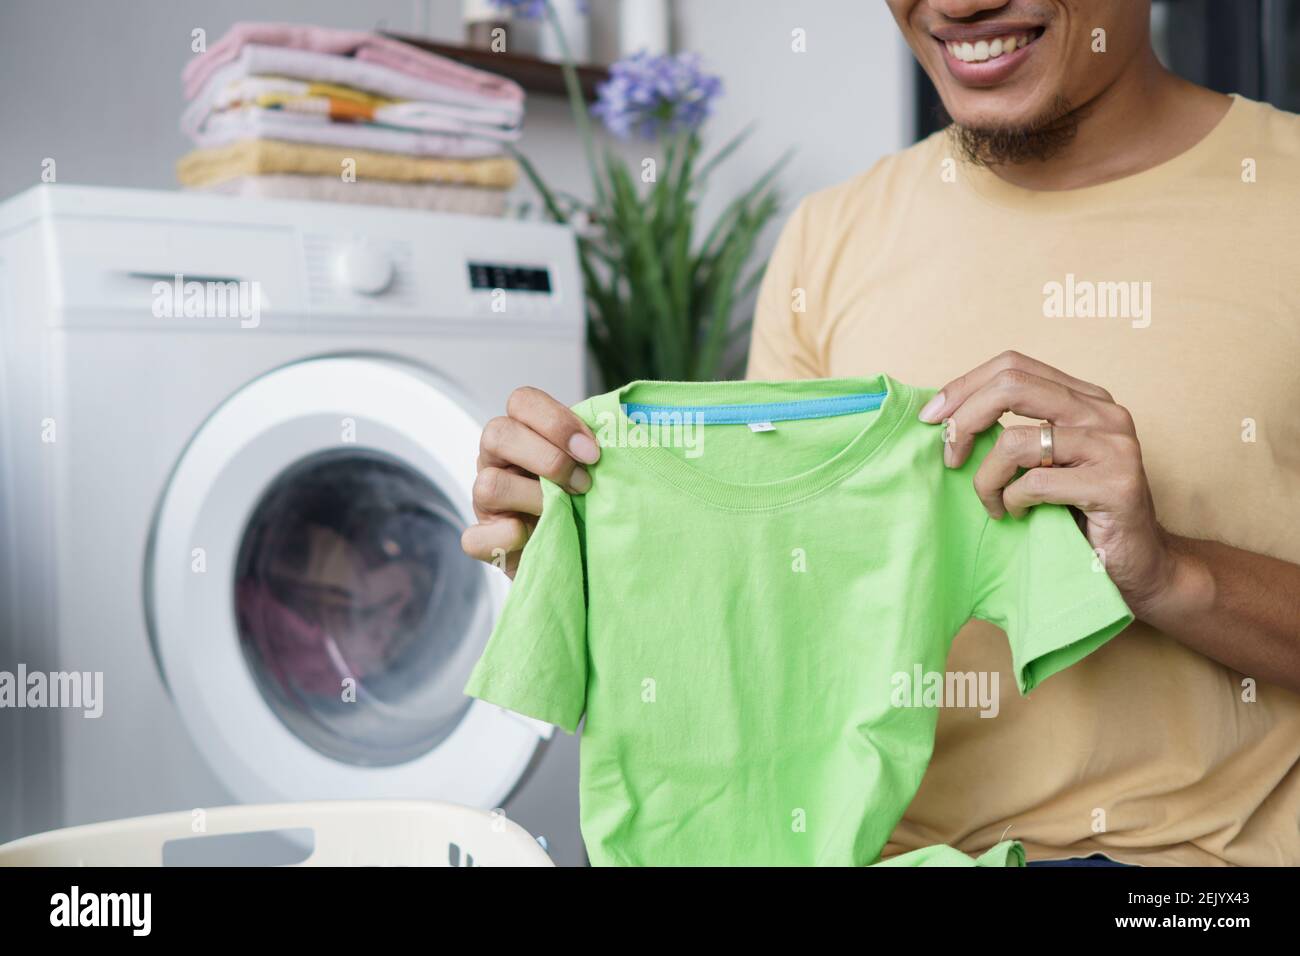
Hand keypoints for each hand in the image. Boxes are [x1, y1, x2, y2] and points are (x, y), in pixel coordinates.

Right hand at [460, 386, 600, 577]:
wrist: (577, 551)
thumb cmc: (582, 501)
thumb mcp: (590, 467)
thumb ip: (594, 446)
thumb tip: (621, 431)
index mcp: (522, 433)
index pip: (522, 402)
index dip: (557, 422)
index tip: (593, 452)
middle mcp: (496, 460)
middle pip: (498, 434)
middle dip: (549, 459)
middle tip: (583, 482)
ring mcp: (484, 501)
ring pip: (488, 485)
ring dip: (535, 498)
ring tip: (563, 511)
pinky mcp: (483, 540)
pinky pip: (477, 538)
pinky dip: (509, 538)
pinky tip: (534, 537)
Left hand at [919, 351, 1175, 616]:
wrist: (1137, 564)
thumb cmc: (1078, 513)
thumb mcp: (1044, 460)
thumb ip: (1013, 430)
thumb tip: (944, 416)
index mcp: (1084, 397)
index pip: (1013, 365)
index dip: (964, 386)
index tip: (931, 417)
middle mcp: (1104, 411)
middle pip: (1012, 385)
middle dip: (965, 420)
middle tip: (949, 456)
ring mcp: (1114, 445)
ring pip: (1016, 441)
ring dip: (986, 479)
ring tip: (990, 502)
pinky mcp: (1116, 484)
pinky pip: (1035, 483)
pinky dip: (1012, 502)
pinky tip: (1017, 515)